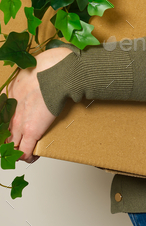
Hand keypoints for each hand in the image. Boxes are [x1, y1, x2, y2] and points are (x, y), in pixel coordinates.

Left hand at [7, 47, 73, 161]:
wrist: (59, 73)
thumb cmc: (48, 68)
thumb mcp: (28, 68)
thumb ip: (27, 78)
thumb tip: (37, 76)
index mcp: (8, 96)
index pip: (1, 118)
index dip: (4, 126)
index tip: (9, 128)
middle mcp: (10, 111)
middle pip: (2, 133)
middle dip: (7, 140)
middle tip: (14, 142)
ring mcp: (19, 122)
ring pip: (10, 144)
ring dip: (15, 150)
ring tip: (22, 152)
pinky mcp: (32, 131)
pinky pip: (25, 151)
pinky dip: (27, 157)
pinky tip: (31, 158)